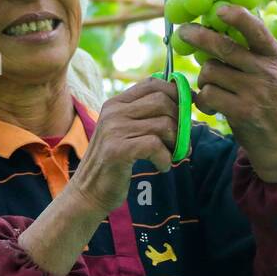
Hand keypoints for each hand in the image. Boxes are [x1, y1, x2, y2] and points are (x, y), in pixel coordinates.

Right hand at [68, 77, 178, 215]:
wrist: (88, 192)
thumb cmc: (114, 163)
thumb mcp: (125, 131)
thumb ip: (145, 116)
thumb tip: (184, 101)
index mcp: (116, 103)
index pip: (153, 83)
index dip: (176, 92)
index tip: (188, 106)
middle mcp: (113, 112)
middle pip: (162, 101)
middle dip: (180, 120)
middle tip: (182, 141)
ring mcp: (113, 130)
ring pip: (163, 124)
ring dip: (176, 143)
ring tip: (172, 156)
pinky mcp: (117, 150)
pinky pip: (155, 145)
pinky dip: (165, 158)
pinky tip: (161, 167)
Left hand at [178, 4, 276, 182]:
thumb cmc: (276, 106)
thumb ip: (257, 56)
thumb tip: (223, 29)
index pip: (257, 29)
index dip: (237, 16)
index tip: (219, 9)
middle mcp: (267, 71)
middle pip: (224, 46)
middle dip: (199, 36)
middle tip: (184, 32)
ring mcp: (255, 92)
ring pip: (210, 71)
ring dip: (204, 79)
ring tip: (212, 89)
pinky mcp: (242, 111)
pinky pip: (207, 95)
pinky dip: (203, 100)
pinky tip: (211, 106)